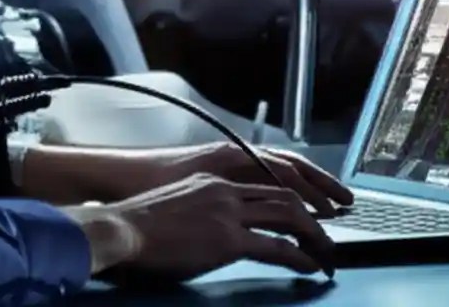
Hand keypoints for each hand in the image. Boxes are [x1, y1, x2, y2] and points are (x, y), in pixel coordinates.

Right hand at [62, 172, 335, 280]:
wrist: (122, 230)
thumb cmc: (137, 225)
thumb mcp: (174, 206)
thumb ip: (197, 211)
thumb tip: (204, 229)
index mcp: (213, 181)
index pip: (262, 184)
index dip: (289, 198)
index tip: (303, 212)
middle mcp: (225, 191)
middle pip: (283, 194)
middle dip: (312, 212)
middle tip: (327, 230)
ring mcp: (228, 214)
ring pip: (288, 215)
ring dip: (314, 234)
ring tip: (326, 251)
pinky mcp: (228, 240)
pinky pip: (277, 247)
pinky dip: (300, 257)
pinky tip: (311, 267)